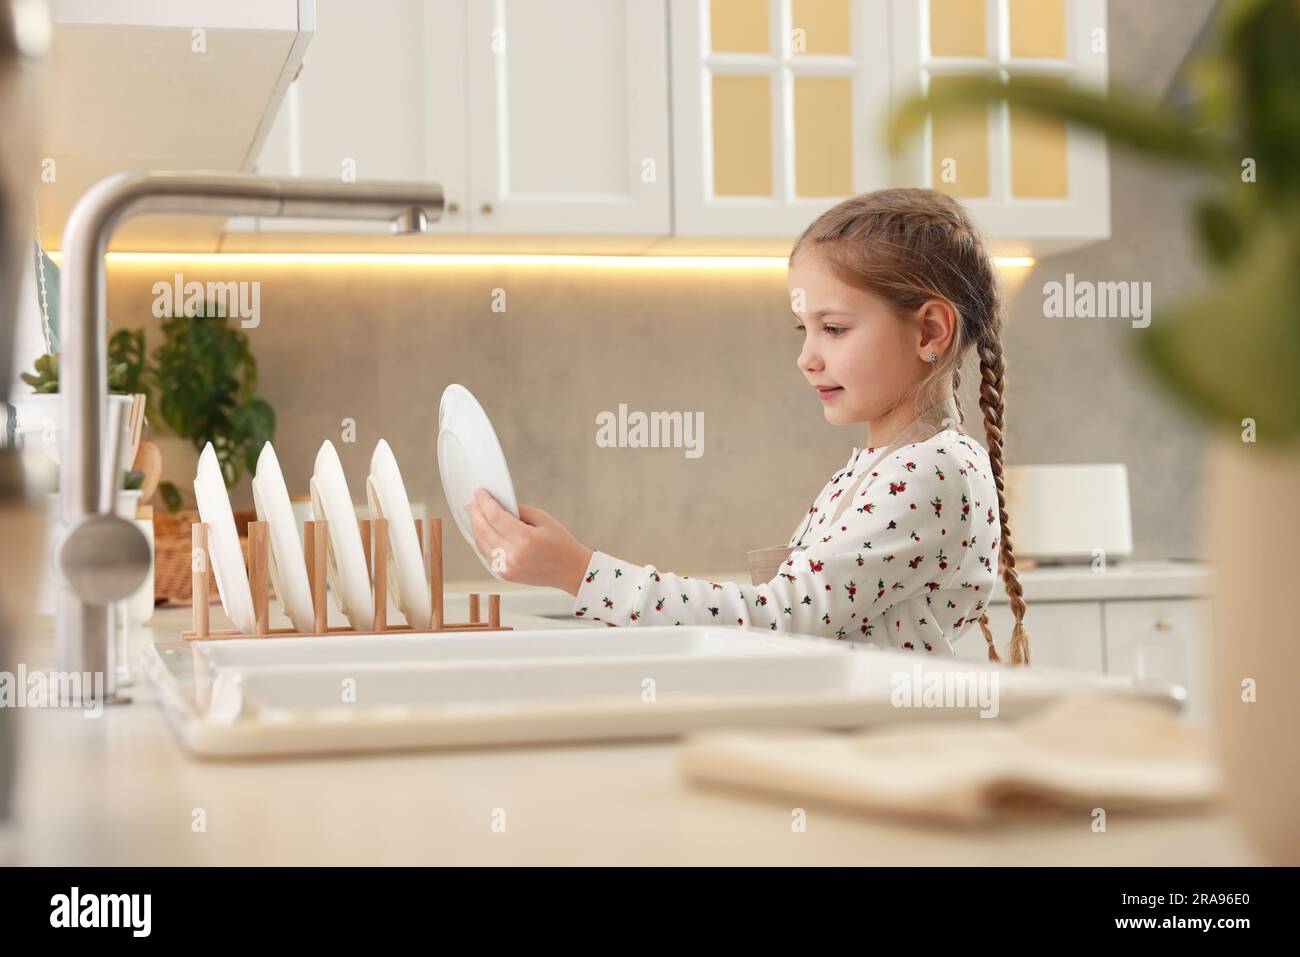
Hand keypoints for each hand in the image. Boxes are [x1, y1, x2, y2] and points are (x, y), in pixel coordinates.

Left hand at [467, 487, 593, 594]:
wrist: (569, 570)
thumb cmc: (560, 543)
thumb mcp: (543, 518)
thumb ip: (518, 510)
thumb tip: (497, 503)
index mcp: (525, 540)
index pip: (495, 516)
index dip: (485, 502)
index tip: (480, 491)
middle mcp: (513, 555)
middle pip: (484, 529)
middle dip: (476, 512)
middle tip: (474, 500)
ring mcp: (507, 567)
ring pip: (481, 542)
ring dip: (476, 526)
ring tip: (475, 513)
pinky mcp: (504, 574)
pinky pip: (486, 554)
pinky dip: (481, 540)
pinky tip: (482, 530)